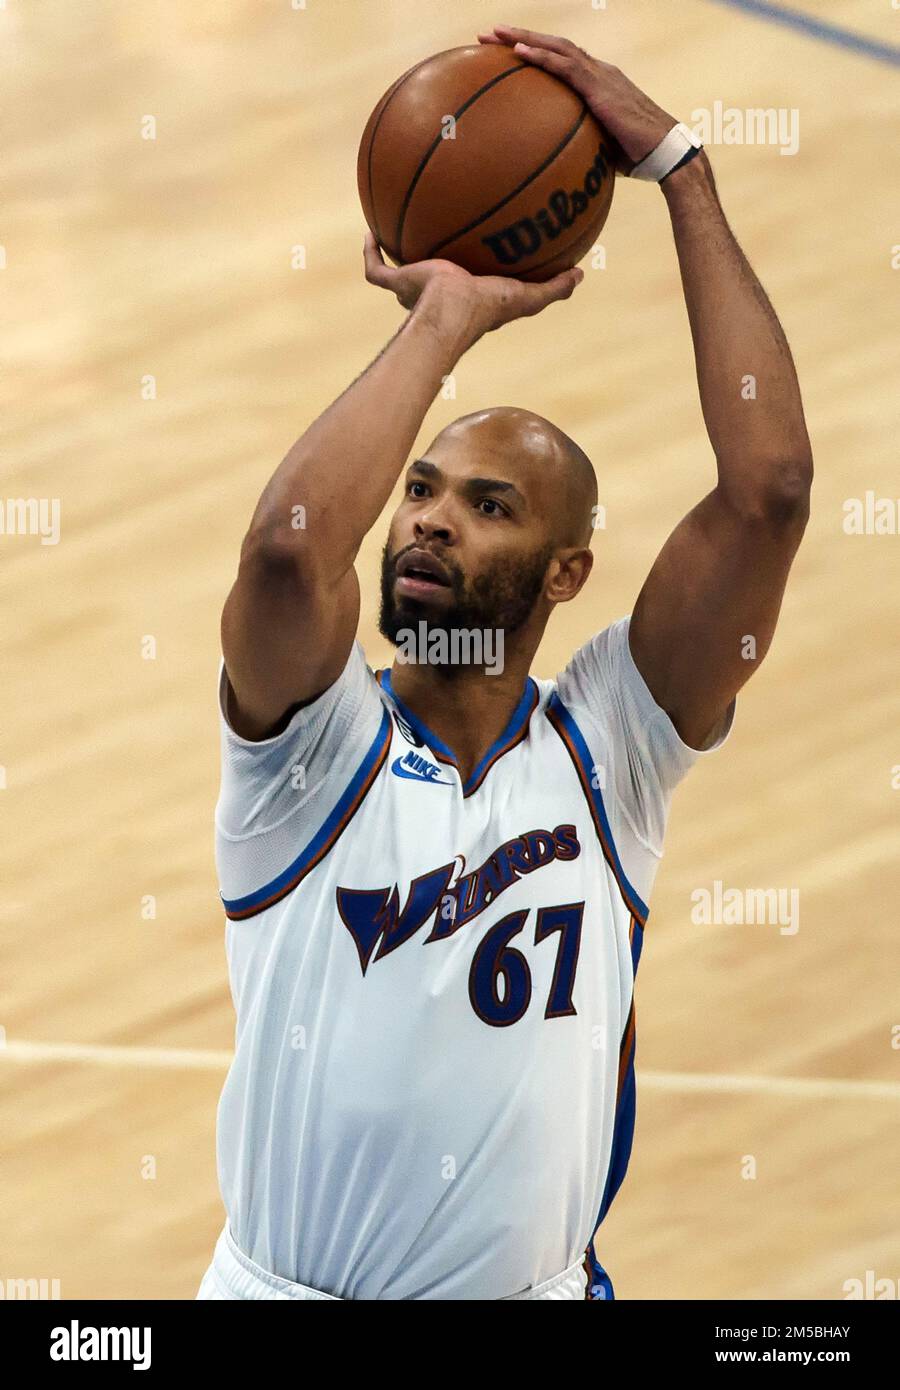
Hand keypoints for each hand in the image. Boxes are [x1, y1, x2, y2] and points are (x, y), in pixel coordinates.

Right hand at [363, 231, 582, 338]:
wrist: (448, 313)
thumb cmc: (485, 310)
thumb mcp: (526, 298)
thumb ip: (553, 289)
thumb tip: (581, 274)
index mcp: (464, 298)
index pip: (466, 284)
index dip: (468, 272)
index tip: (476, 253)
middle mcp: (435, 295)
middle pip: (429, 277)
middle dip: (427, 264)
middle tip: (434, 236)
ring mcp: (412, 291)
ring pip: (398, 273)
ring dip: (395, 254)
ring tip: (395, 225)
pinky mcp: (397, 283)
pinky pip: (375, 269)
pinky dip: (370, 252)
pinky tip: (368, 229)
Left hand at [477, 24, 676, 168]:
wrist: (666, 154)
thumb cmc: (640, 158)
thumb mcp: (604, 149)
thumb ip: (582, 146)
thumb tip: (559, 166)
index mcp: (600, 83)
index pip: (563, 61)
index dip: (537, 53)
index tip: (507, 53)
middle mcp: (600, 72)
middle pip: (555, 46)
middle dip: (521, 37)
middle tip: (489, 35)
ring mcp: (601, 76)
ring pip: (557, 47)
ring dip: (524, 38)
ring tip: (494, 34)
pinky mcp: (601, 87)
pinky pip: (565, 66)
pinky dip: (541, 57)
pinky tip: (518, 53)